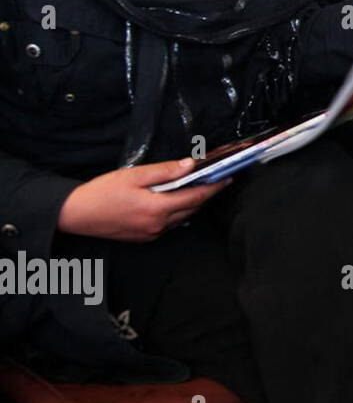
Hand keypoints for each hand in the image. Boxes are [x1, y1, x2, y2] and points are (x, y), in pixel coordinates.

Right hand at [57, 159, 229, 241]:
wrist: (75, 214)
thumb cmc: (103, 191)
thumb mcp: (134, 175)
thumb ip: (165, 171)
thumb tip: (190, 165)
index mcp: (157, 208)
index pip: (195, 197)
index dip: (214, 187)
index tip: (227, 178)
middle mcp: (158, 225)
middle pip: (192, 209)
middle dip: (205, 194)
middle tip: (216, 180)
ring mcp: (151, 234)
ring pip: (182, 218)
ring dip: (192, 204)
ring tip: (198, 188)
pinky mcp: (144, 237)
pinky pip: (169, 225)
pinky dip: (177, 213)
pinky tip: (175, 201)